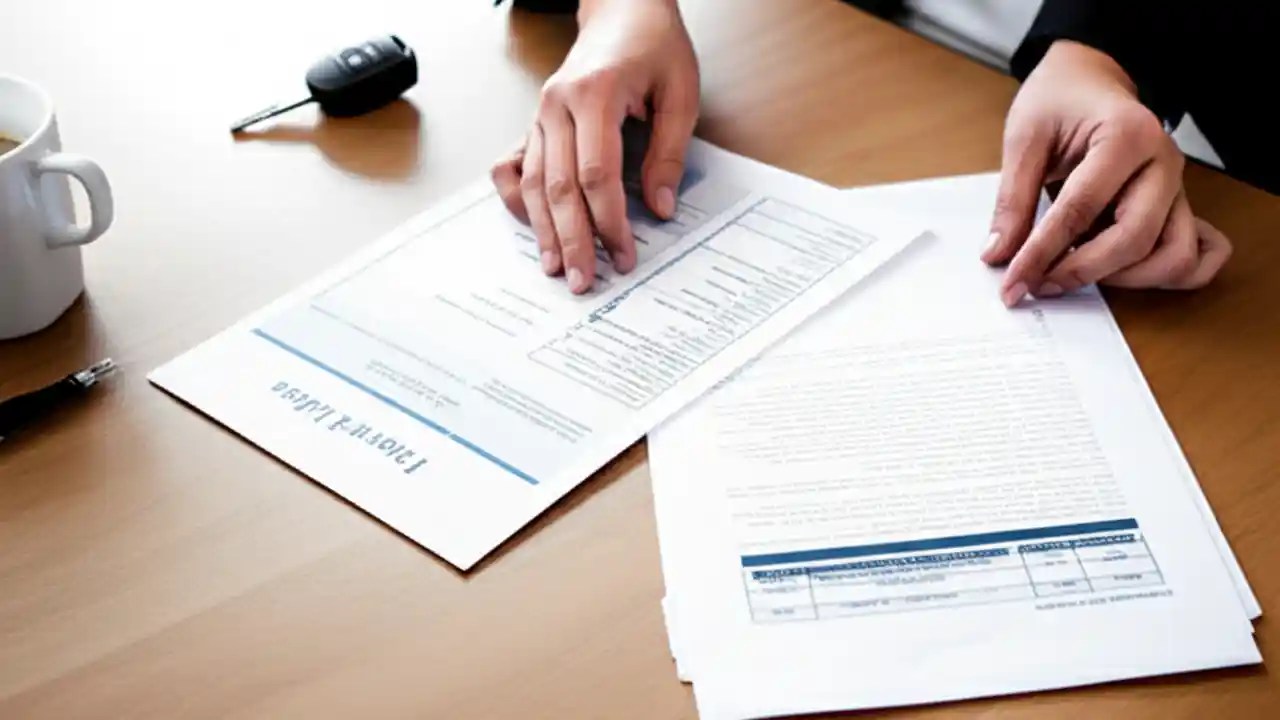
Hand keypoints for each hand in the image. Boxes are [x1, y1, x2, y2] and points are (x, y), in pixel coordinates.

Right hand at [491, 0, 698, 293]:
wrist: (623, 10)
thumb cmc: (654, 46)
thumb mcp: (680, 94)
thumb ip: (669, 153)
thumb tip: (660, 208)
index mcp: (595, 94)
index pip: (596, 174)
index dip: (609, 221)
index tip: (623, 255)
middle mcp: (557, 106)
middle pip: (558, 187)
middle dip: (573, 239)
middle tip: (584, 280)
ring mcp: (540, 114)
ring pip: (533, 183)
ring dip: (545, 231)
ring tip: (557, 268)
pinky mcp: (535, 122)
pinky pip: (512, 166)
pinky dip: (518, 199)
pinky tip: (534, 228)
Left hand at [984, 41, 1230, 305]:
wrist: (1090, 79)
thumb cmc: (1059, 100)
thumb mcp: (1024, 139)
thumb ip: (1013, 200)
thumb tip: (999, 256)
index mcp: (1128, 134)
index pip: (1080, 210)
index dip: (1041, 254)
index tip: (1012, 283)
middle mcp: (1164, 163)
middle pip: (1134, 240)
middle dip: (1081, 272)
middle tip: (1037, 284)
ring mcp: (1179, 187)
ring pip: (1173, 258)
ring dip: (1124, 281)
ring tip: (1072, 274)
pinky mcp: (1179, 206)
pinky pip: (1195, 255)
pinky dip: (1164, 275)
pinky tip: (1120, 273)